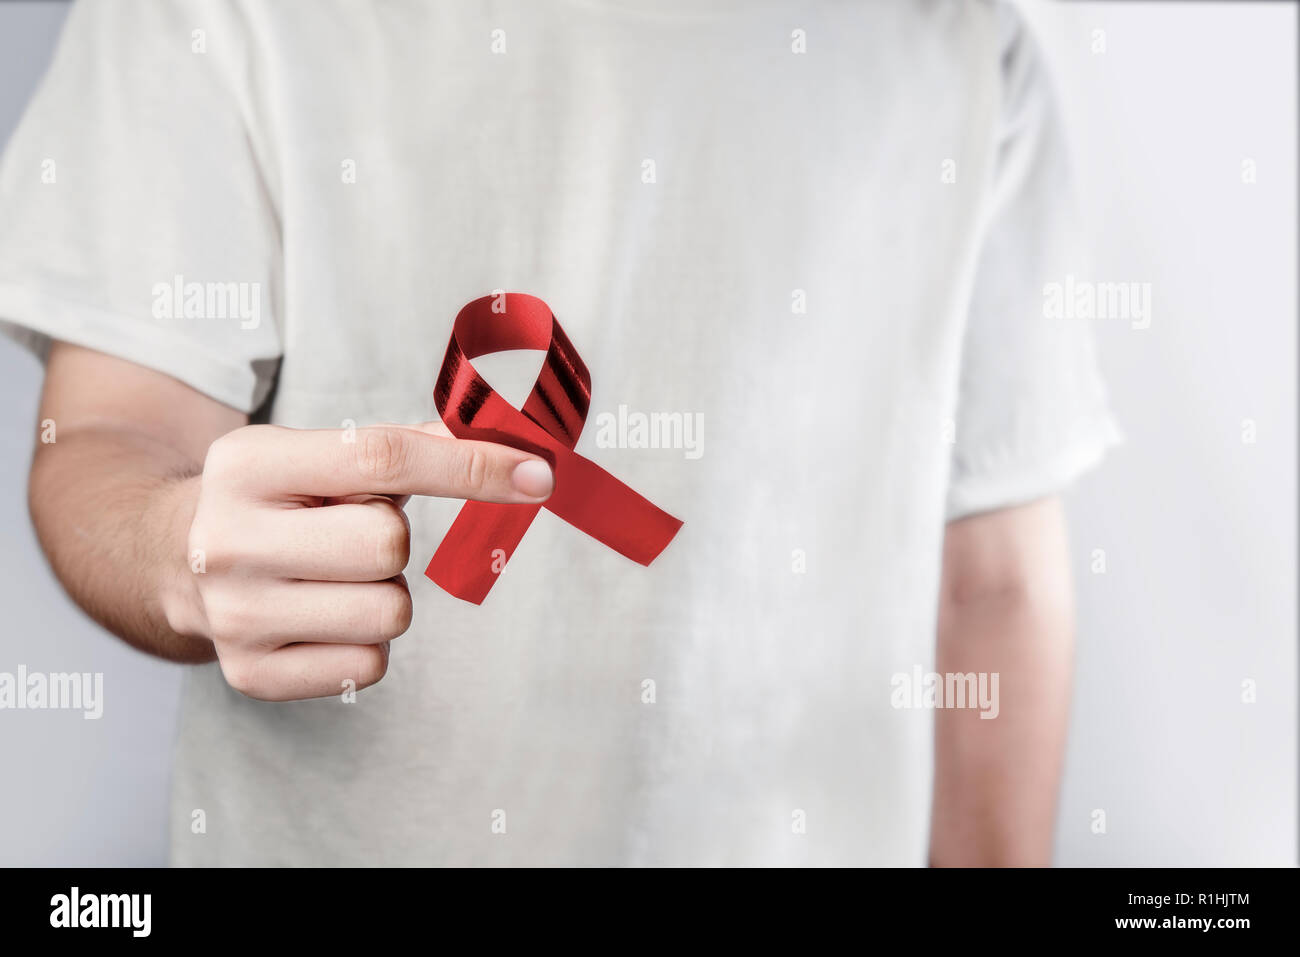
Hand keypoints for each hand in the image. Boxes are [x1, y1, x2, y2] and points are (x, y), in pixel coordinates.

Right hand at [162, 422, 552, 700]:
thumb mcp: (317, 452)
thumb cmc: (275, 497)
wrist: (170, 557)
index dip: (470, 467)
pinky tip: (322, 615)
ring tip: (333, 574)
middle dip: (392, 540)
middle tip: (351, 533)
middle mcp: (228, 541)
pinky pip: (369, 666)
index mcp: (249, 464)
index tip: (536, 476)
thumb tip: (512, 449)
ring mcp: (235, 615)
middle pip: (388, 545)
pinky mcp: (251, 674)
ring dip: (384, 593)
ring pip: (388, 613)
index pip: (383, 459)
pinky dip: (366, 643)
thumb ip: (408, 447)